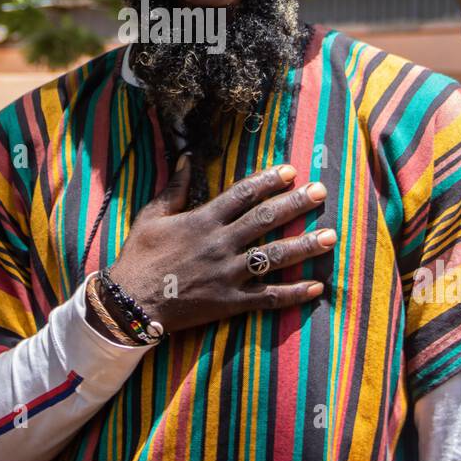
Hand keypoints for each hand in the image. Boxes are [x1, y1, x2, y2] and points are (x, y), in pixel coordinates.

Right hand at [103, 155, 333, 334]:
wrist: (129, 304)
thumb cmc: (139, 257)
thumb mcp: (151, 216)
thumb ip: (174, 188)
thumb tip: (186, 157)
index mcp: (202, 221)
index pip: (242, 195)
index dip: (268, 181)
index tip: (290, 171)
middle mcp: (219, 244)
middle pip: (265, 219)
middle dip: (295, 204)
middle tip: (321, 191)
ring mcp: (227, 275)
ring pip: (274, 256)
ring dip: (305, 245)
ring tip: (330, 236)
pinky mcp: (229, 303)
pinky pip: (268, 297)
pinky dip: (293, 293)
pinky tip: (317, 286)